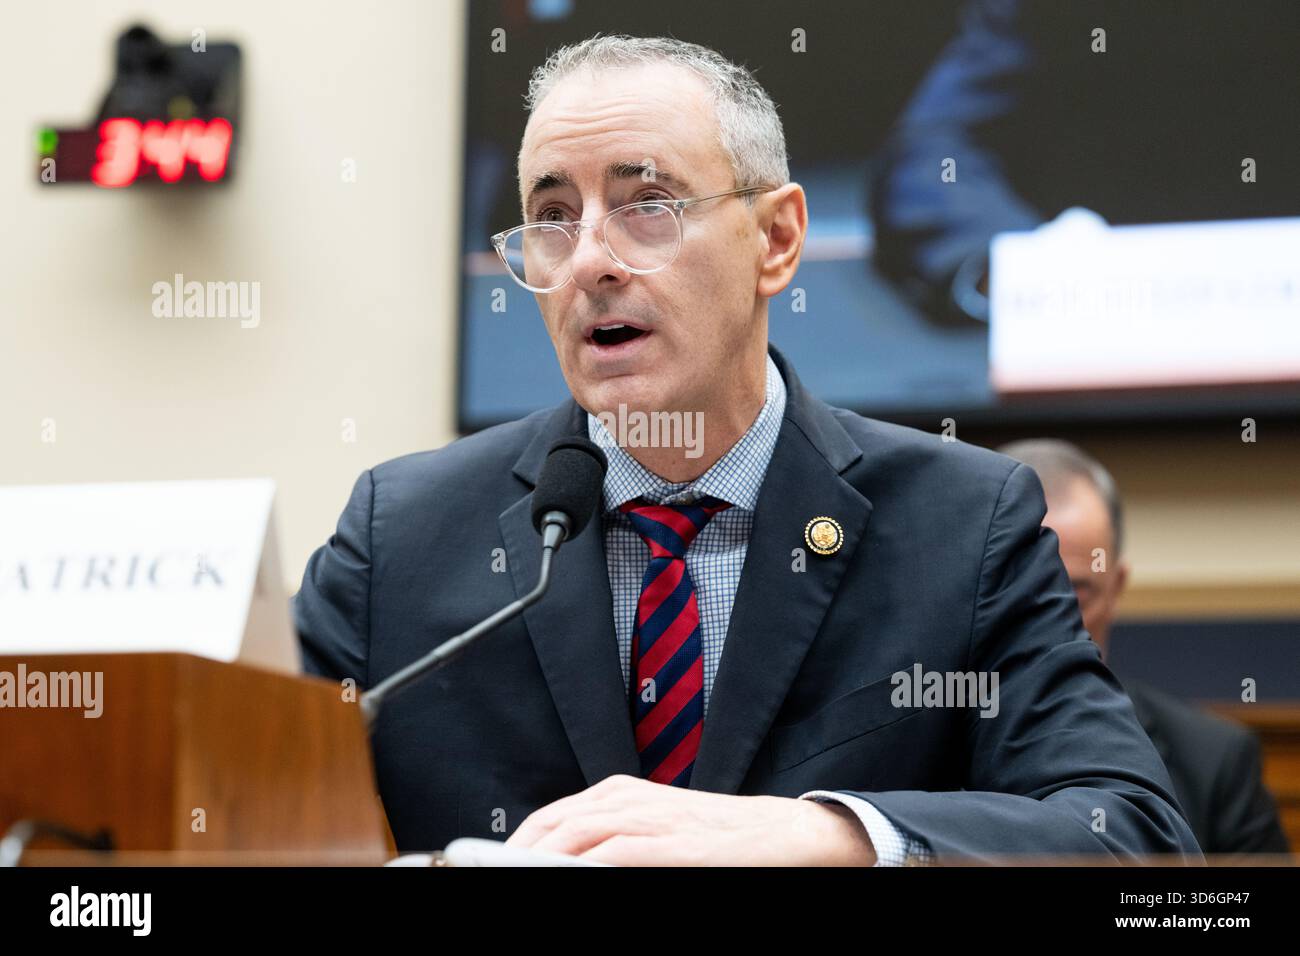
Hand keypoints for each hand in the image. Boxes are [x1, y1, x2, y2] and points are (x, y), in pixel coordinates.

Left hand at [504, 774, 876, 865]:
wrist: (778, 833)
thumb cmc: (715, 837)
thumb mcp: (655, 830)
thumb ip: (612, 840)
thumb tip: (566, 863)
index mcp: (619, 794)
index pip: (551, 816)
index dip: (518, 842)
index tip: (493, 864)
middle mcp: (628, 799)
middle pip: (555, 824)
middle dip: (518, 852)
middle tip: (495, 873)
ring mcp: (650, 818)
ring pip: (577, 834)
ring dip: (542, 859)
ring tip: (517, 875)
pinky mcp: (673, 844)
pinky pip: (618, 852)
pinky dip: (587, 866)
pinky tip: (568, 876)